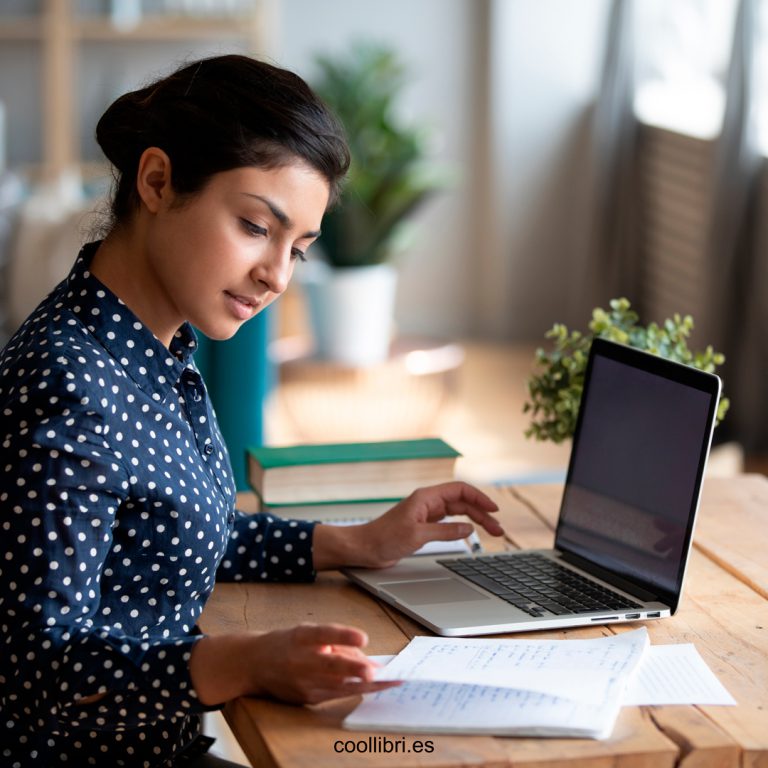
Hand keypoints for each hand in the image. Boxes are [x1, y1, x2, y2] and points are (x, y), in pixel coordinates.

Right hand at [190, 623, 398, 705]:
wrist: (253, 664)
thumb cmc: (287, 643)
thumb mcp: (307, 632)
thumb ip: (336, 641)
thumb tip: (366, 657)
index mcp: (300, 637)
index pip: (323, 634)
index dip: (344, 636)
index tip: (363, 638)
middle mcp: (300, 660)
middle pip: (330, 666)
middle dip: (354, 670)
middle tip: (375, 671)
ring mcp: (302, 683)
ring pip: (337, 685)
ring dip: (364, 684)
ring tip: (388, 681)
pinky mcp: (306, 698)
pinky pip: (335, 694)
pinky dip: (355, 690)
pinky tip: (373, 686)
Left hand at [313, 481, 503, 569]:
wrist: (364, 548)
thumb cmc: (383, 539)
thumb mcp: (417, 536)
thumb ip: (445, 531)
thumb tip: (469, 528)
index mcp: (426, 498)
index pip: (459, 491)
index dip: (479, 498)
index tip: (494, 509)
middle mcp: (427, 503)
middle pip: (462, 502)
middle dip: (482, 513)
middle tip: (498, 529)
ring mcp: (426, 514)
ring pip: (457, 513)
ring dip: (475, 520)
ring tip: (491, 532)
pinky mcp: (423, 526)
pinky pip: (449, 523)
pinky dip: (462, 527)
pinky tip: (471, 534)